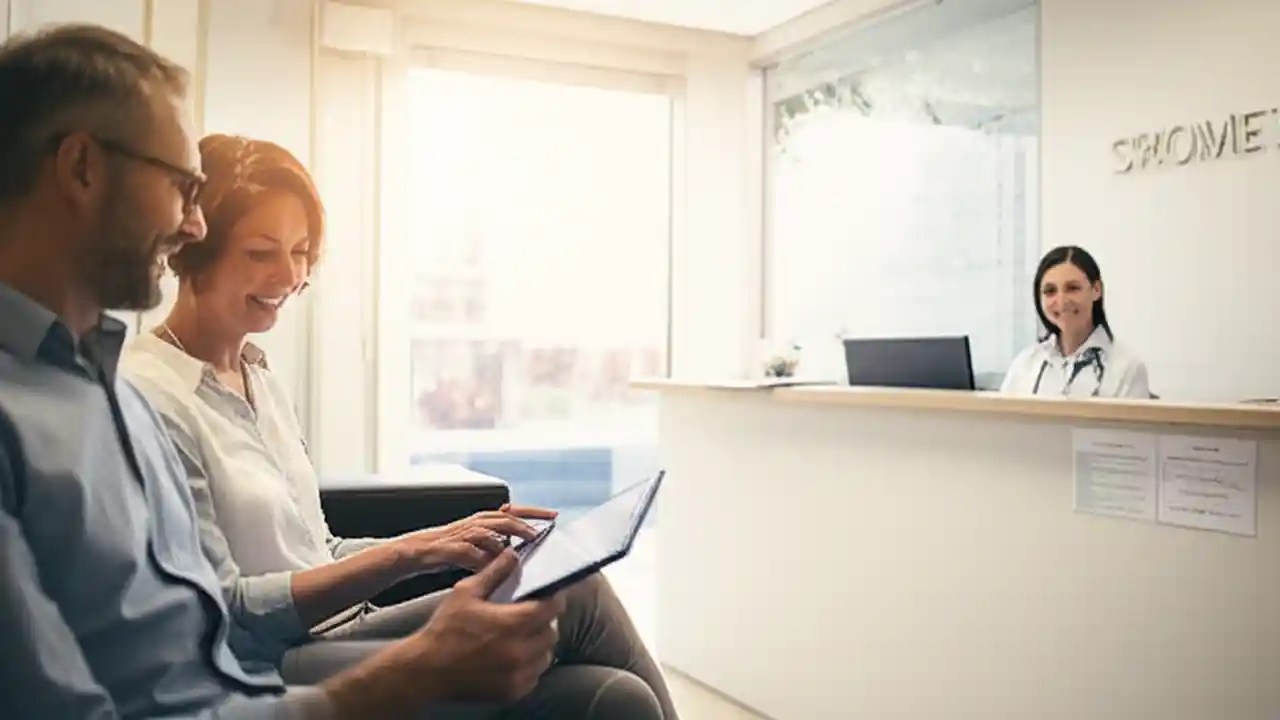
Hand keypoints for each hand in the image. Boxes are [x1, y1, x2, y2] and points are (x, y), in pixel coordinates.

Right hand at [396, 505, 555, 571]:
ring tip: (517, 553)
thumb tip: (518, 552)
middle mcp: (476, 523)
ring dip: (504, 543)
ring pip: (489, 533)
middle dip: (524, 526)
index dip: (534, 512)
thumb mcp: (476, 541)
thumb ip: (496, 543)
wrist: (417, 551)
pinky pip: (469, 553)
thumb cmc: (449, 547)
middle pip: (506, 519)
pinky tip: (489, 568)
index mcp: (484, 520)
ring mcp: (463, 534)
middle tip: (539, 535)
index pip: (514, 511)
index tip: (554, 515)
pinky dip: (481, 560)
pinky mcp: (451, 548)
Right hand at [410, 550, 565, 702]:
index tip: (550, 594)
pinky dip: (530, 665)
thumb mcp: (466, 593)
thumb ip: (494, 572)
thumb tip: (513, 555)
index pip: (552, 607)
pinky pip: (535, 676)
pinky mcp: (512, 691)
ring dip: (539, 644)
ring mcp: (517, 674)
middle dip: (544, 621)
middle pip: (551, 632)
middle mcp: (519, 651)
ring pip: (545, 655)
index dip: (554, 598)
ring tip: (523, 636)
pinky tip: (514, 657)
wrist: (426, 670)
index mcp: (512, 623)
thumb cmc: (444, 630)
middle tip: (531, 615)